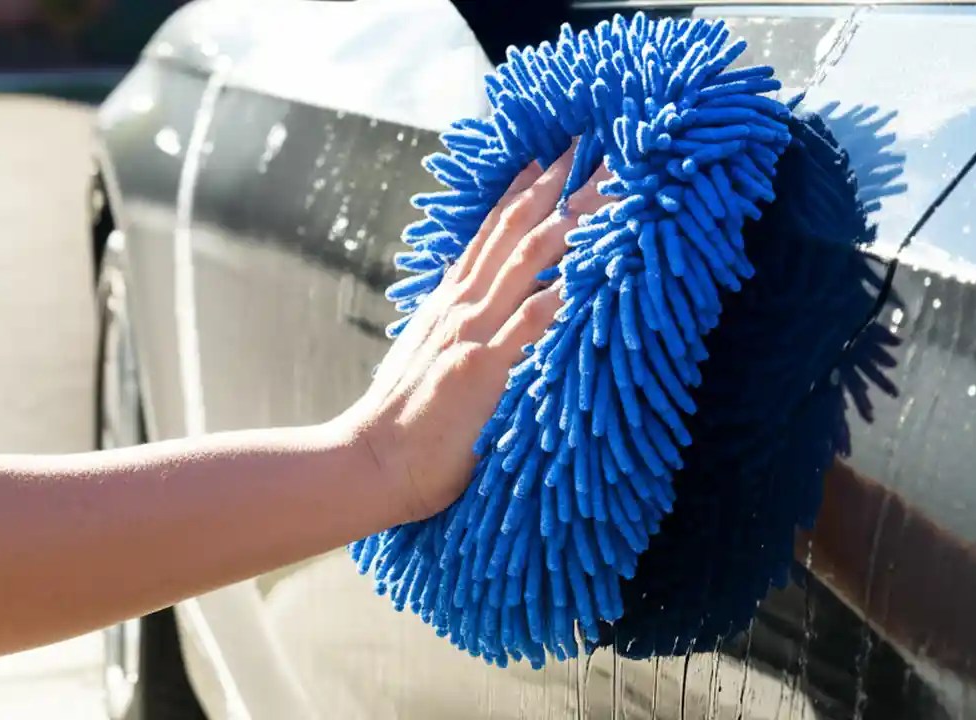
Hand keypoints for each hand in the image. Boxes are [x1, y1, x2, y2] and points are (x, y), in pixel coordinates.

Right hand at [339, 147, 611, 521]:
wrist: (369, 463)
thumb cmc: (404, 420)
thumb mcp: (427, 354)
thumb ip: (451, 321)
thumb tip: (468, 294)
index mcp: (450, 301)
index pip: (489, 231)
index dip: (521, 191)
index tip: (548, 156)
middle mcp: (462, 305)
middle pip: (516, 229)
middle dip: (556, 186)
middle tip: (591, 148)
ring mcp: (472, 333)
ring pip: (526, 260)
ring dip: (569, 220)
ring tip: (605, 189)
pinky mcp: (482, 370)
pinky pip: (527, 324)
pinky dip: (556, 295)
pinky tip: (587, 274)